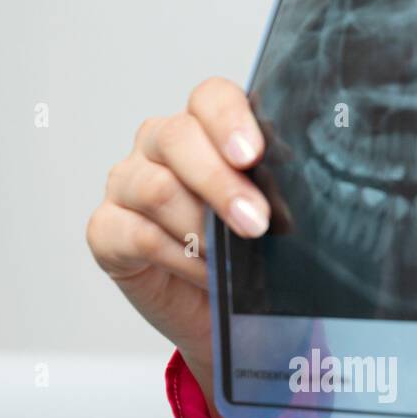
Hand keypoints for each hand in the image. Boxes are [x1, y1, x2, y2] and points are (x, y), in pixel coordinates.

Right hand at [87, 77, 269, 417]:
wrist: (231, 318)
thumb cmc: (254, 256)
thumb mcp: (276, 217)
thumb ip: (280, 188)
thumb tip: (309, 179)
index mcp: (205, 128)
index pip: (210, 99)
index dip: (230, 120)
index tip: (253, 154)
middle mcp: (160, 147)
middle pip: (177, 138)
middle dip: (221, 183)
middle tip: (256, 222)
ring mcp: (128, 185)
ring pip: (156, 188)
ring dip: (201, 227)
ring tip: (234, 260)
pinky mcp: (108, 231)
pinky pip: (137, 235)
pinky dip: (178, 258)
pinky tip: (206, 276)